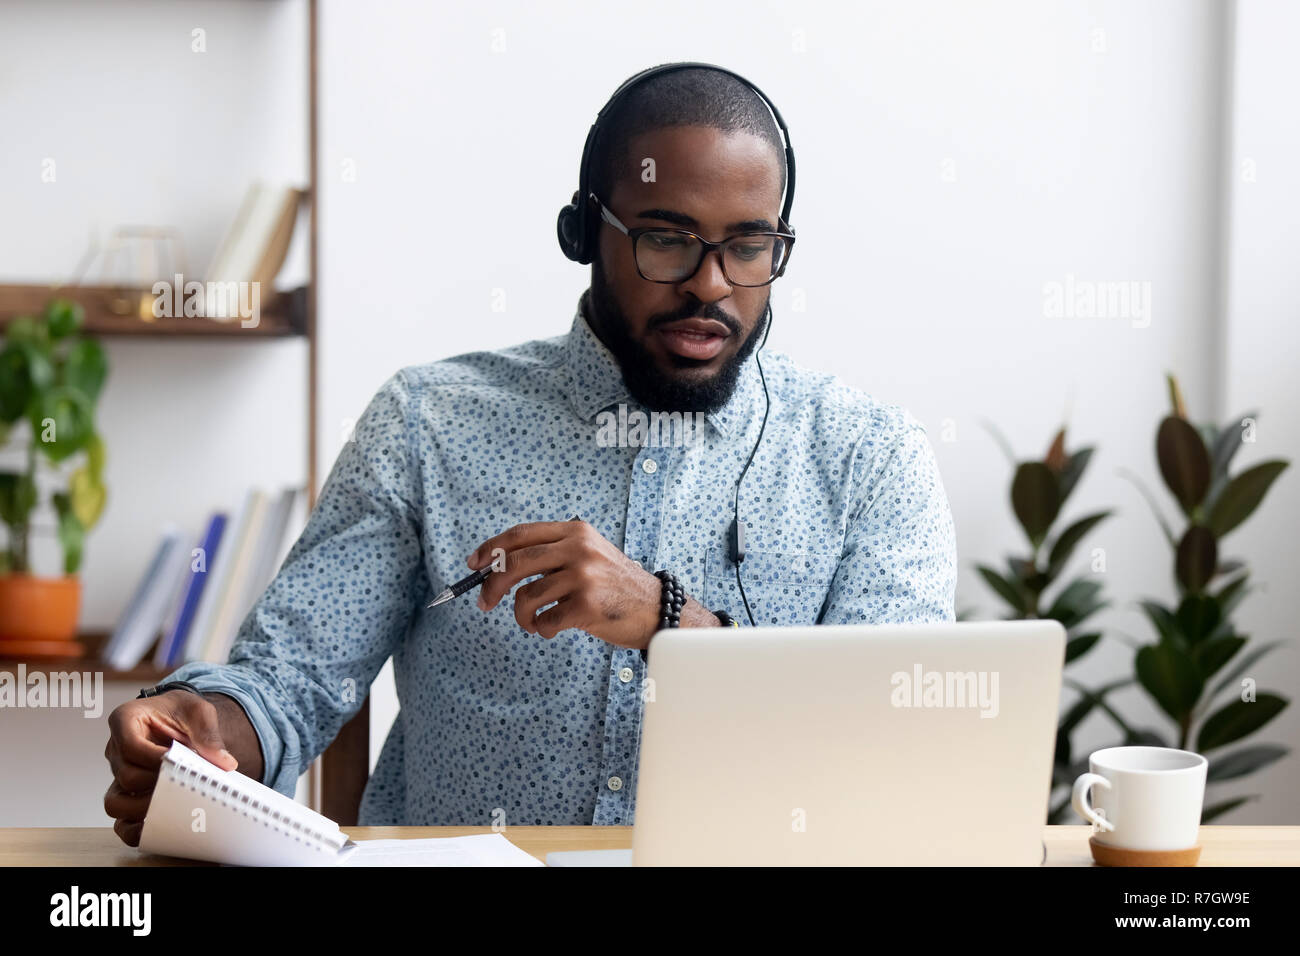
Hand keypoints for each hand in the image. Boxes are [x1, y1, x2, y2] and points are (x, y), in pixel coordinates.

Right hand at [103, 691, 238, 846]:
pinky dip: (136, 829)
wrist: (180, 721)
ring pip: (115, 802)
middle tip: (185, 784)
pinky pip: (120, 821)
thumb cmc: (182, 713)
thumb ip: (208, 733)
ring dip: (144, 809)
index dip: (155, 759)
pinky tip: (160, 826)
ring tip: (174, 805)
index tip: (180, 762)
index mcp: (126, 721)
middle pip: (127, 776)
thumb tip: (224, 763)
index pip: (131, 745)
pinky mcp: (126, 795)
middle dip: (158, 784)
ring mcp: (118, 775)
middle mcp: (116, 750)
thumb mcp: (198, 711)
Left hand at [467, 519, 663, 647]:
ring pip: (526, 597)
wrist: (656, 609)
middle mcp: (579, 549)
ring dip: (522, 616)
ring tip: (533, 623)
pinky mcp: (587, 605)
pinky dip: (541, 629)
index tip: (474, 564)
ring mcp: (584, 576)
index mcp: (576, 532)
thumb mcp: (588, 555)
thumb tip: (497, 566)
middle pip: (514, 562)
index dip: (491, 548)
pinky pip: (544, 620)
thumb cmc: (614, 587)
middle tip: (484, 602)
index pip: (521, 534)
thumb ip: (551, 554)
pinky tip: (553, 629)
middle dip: (491, 585)